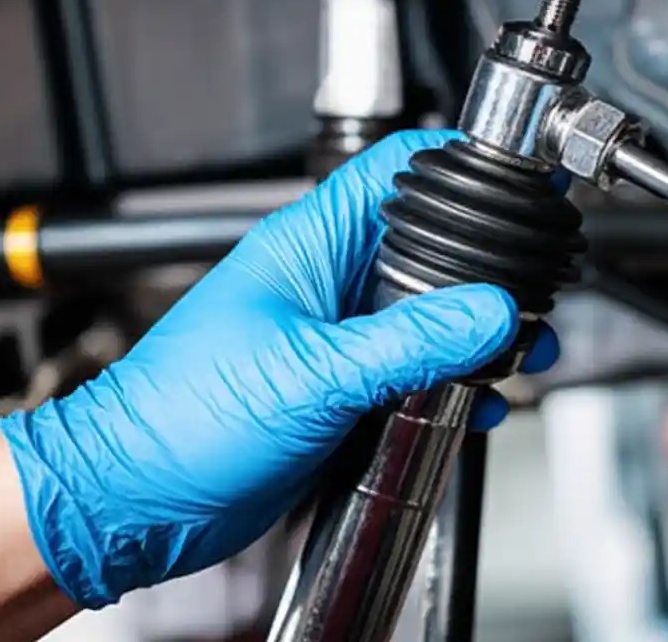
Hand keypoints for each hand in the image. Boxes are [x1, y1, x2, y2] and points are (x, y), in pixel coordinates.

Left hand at [0, 130, 556, 608]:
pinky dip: (450, 384)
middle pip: (429, 250)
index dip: (459, 166)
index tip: (518, 182)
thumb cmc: (181, 419)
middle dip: (488, 270)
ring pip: (428, 316)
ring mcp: (336, 338)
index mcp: (309, 246)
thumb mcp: (312, 374)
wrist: (134, 501)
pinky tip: (475, 405)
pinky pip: (412, 371)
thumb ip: (411, 343)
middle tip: (533, 293)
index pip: (395, 172)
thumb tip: (492, 313)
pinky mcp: (341, 390)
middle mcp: (327, 284)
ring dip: (475, 335)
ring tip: (518, 354)